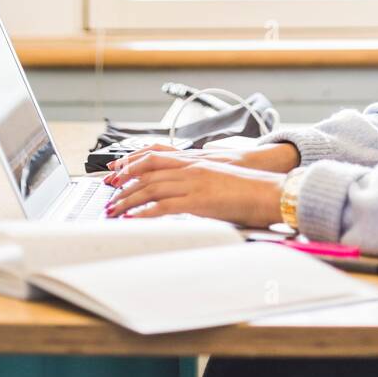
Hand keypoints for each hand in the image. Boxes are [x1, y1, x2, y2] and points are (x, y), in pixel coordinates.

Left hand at [103, 151, 286, 226]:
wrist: (269, 191)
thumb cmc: (248, 189)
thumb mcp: (217, 179)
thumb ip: (197, 182)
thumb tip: (182, 194)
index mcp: (195, 161)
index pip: (155, 157)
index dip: (132, 164)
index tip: (117, 173)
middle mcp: (191, 168)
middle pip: (147, 172)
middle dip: (124, 183)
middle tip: (108, 194)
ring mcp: (193, 183)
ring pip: (150, 188)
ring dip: (128, 200)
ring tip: (113, 210)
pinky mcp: (198, 201)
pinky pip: (163, 206)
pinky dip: (144, 212)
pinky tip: (132, 219)